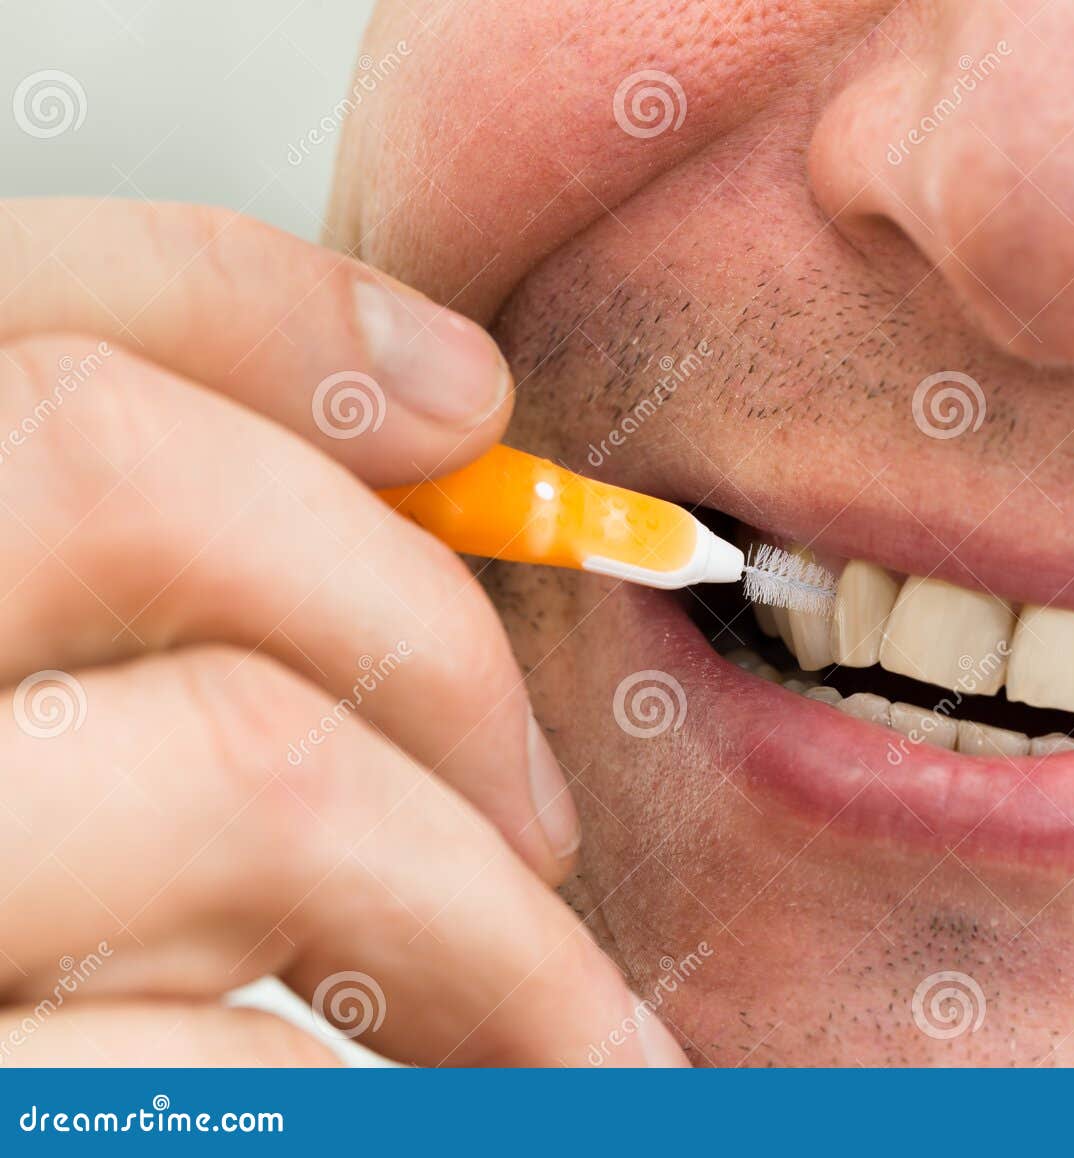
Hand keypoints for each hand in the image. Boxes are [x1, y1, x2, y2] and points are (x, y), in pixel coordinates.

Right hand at [0, 199, 684, 1065]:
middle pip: (108, 476)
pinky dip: (394, 1094)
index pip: (13, 315)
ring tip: (570, 1021)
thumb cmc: (38, 944)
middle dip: (402, 608)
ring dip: (483, 907)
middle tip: (541, 798)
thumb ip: (149, 583)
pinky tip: (476, 1110)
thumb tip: (440, 405)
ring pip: (235, 768)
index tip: (467, 401)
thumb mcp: (30, 718)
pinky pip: (229, 1068)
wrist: (27, 1128)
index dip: (261, 314)